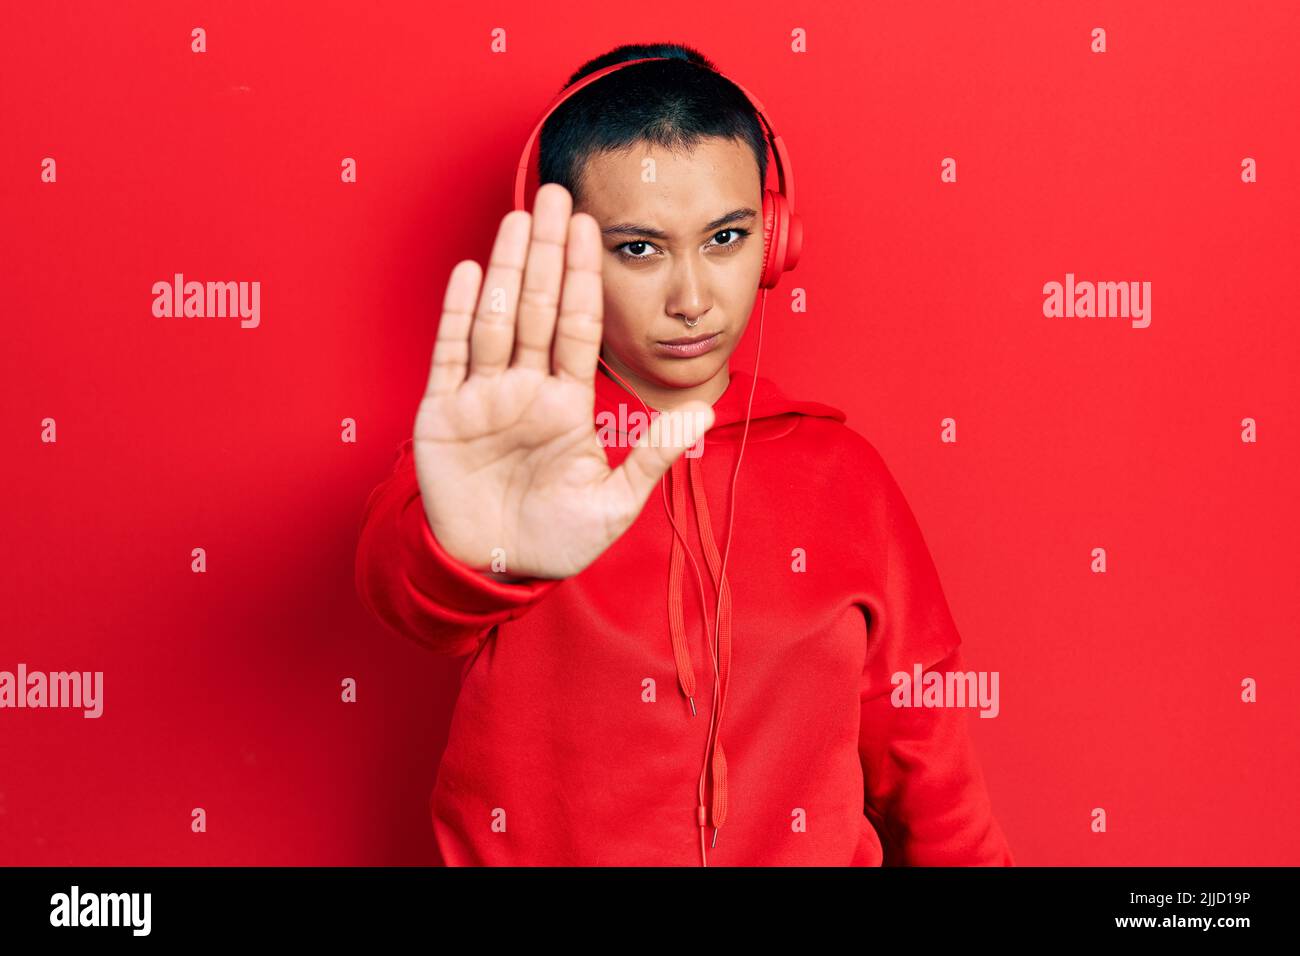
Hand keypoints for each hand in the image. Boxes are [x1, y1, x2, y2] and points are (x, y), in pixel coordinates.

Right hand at [413, 184, 713, 579]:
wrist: (493, 571)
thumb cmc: (555, 542)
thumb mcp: (614, 504)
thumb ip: (653, 456)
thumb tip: (704, 413)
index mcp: (567, 403)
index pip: (580, 326)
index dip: (585, 277)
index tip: (592, 228)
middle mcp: (526, 389)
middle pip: (539, 307)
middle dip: (548, 252)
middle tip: (556, 194)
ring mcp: (483, 397)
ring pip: (497, 318)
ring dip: (508, 268)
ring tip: (518, 218)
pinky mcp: (443, 413)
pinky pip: (452, 354)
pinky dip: (459, 314)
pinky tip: (471, 273)